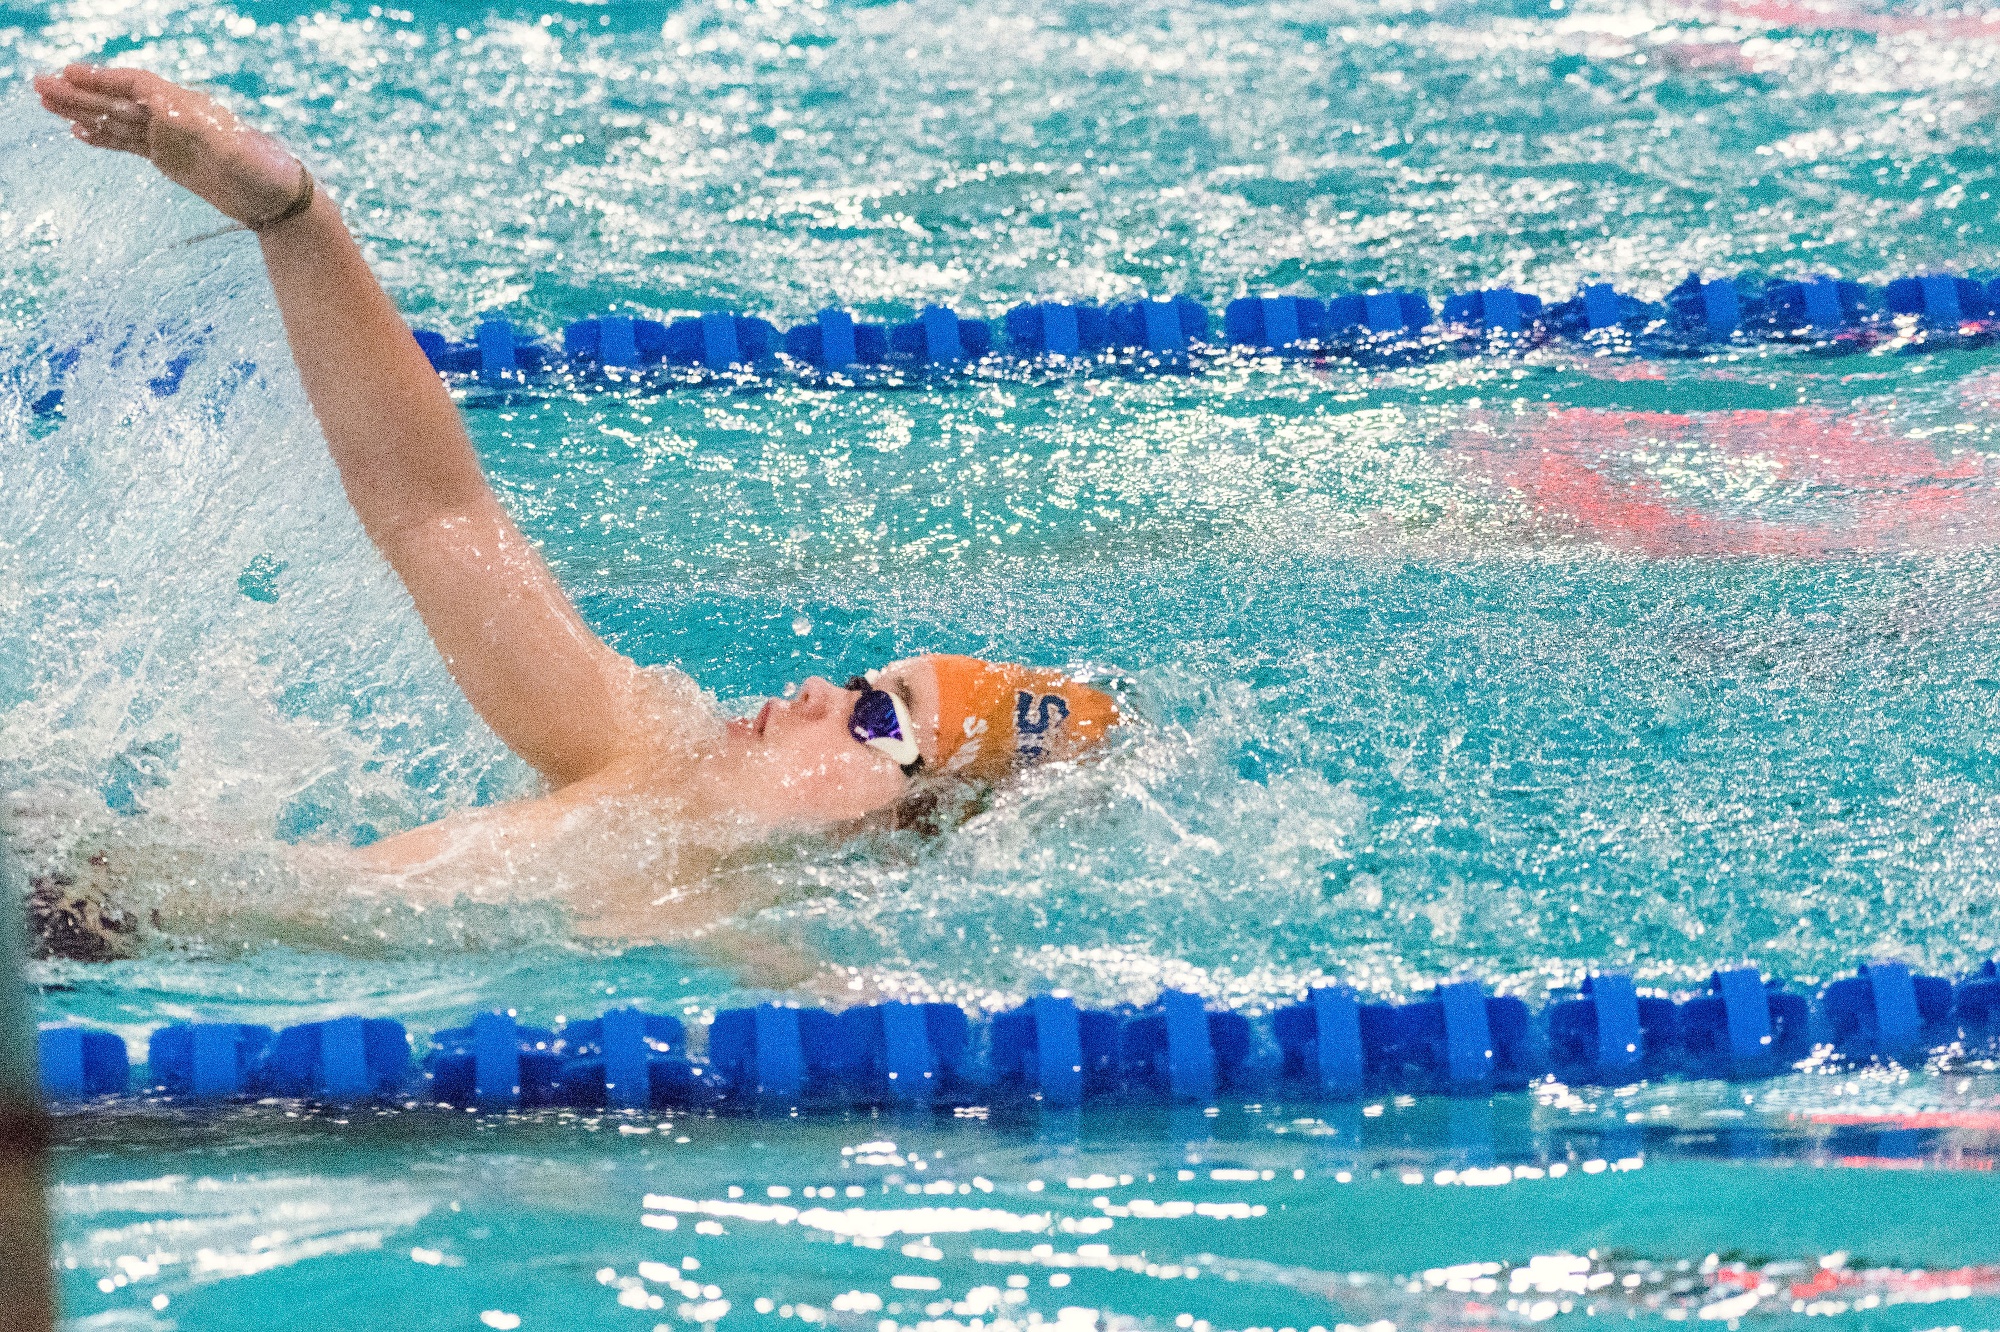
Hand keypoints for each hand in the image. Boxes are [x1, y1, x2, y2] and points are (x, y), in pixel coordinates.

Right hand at [33, 64, 307, 226]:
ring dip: (83, 111)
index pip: (137, 84)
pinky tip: (78, 133)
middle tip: (39, 86)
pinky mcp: (171, 159)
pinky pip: (130, 144)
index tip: (69, 74)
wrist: (279, 201)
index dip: (104, 78)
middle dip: (80, 92)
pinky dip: (104, 138)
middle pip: (120, 98)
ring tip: (46, 104)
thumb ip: (198, 127)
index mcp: (188, 108)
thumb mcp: (235, 151)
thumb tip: (158, 104)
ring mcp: (170, 138)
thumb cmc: (264, 171)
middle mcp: (176, 117)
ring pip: (118, 119)